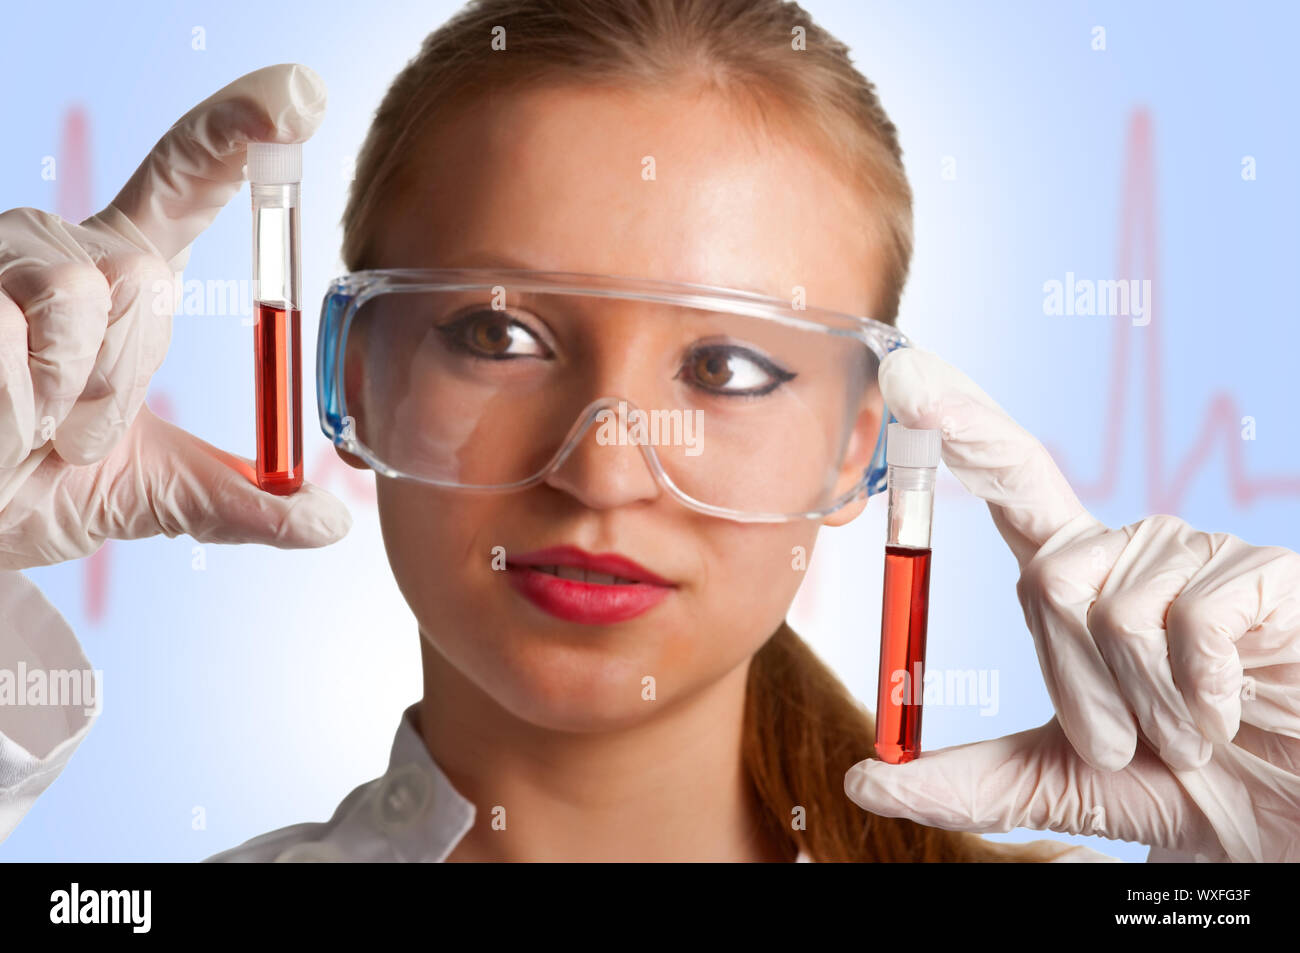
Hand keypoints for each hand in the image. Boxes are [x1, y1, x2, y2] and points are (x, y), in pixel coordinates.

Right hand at [0, 64, 349, 569]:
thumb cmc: (31, 484)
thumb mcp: (150, 493)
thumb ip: (242, 500)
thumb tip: (332, 523)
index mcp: (114, 274)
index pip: (183, 182)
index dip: (236, 131)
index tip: (300, 93)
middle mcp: (56, 247)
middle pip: (144, 278)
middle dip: (118, 382)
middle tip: (69, 431)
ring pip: (79, 299)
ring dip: (63, 396)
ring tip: (24, 424)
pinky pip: (10, 337)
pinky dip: (10, 408)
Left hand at [844, 347, 1299, 861]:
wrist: (1294, 810)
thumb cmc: (1187, 783)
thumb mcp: (1066, 784)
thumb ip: (970, 781)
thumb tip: (866, 781)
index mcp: (1076, 577)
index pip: (1011, 482)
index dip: (963, 424)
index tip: (907, 375)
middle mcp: (1130, 549)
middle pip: (1047, 580)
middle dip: (1082, 693)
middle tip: (1135, 743)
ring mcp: (1199, 554)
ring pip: (1114, 610)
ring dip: (1147, 707)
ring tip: (1194, 726)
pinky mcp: (1262, 573)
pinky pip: (1192, 623)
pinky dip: (1203, 695)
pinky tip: (1233, 706)